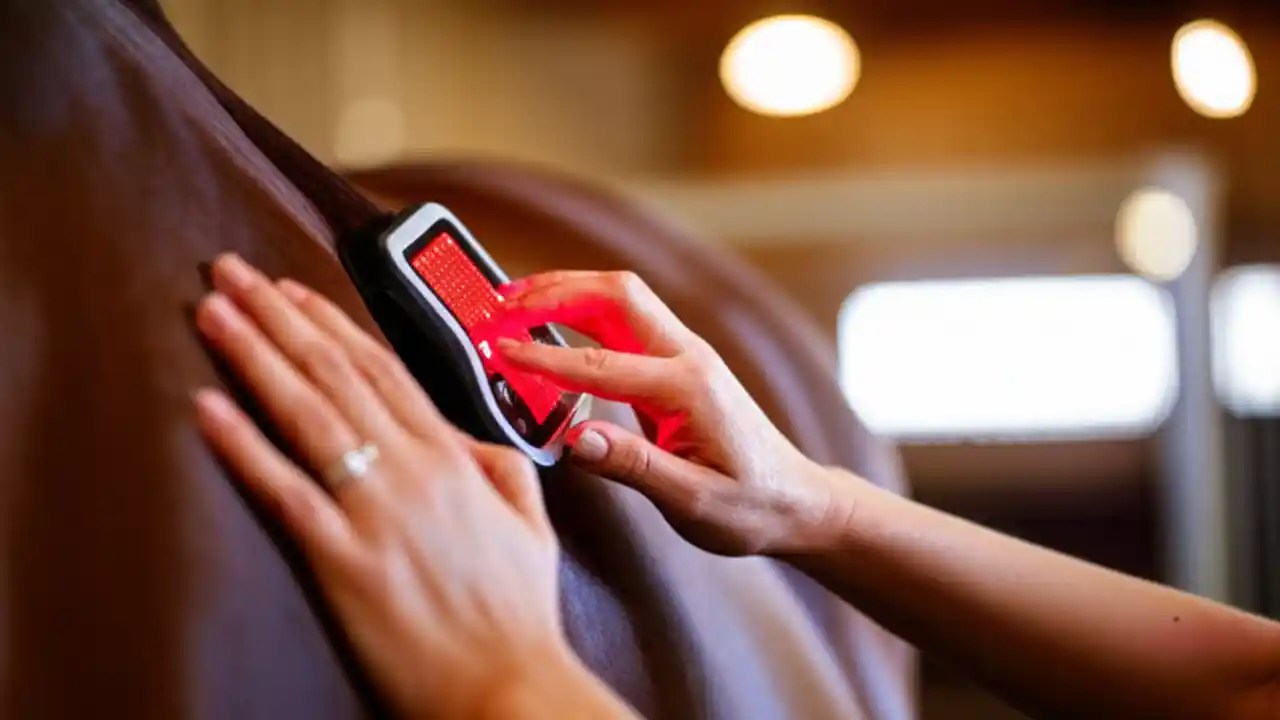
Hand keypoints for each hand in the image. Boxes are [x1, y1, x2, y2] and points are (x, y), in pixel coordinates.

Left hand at [192, 255, 628, 719]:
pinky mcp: (341, 559)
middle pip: (333, 374)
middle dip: (277, 316)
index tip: (289, 288)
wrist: (507, 688)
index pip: (381, 369)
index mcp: (452, 458)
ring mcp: (374, 511)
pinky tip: (207, 407)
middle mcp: (412, 470)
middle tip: (230, 271)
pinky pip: (284, 489)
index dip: (329, 323)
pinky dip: (243, 445)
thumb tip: (461, 430)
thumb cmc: (515, 614)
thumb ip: (497, 464)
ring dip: (252, 355)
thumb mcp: (529, 522)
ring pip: (306, 414)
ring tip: (211, 311)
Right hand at [496, 270, 853, 556]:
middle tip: (498, 306)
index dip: (545, 357)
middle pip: (616, 294)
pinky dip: (580, 312)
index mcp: (690, 388)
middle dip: (554, 291)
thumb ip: (635, 467)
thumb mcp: (694, 502)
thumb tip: (576, 440)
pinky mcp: (677, 365)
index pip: (601, 363)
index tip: (499, 351)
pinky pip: (623, 322)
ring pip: (619, 298)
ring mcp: (684, 355)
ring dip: (565, 291)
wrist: (797, 502)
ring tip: (511, 301)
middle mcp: (688, 358)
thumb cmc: (752, 507)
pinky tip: (549, 322)